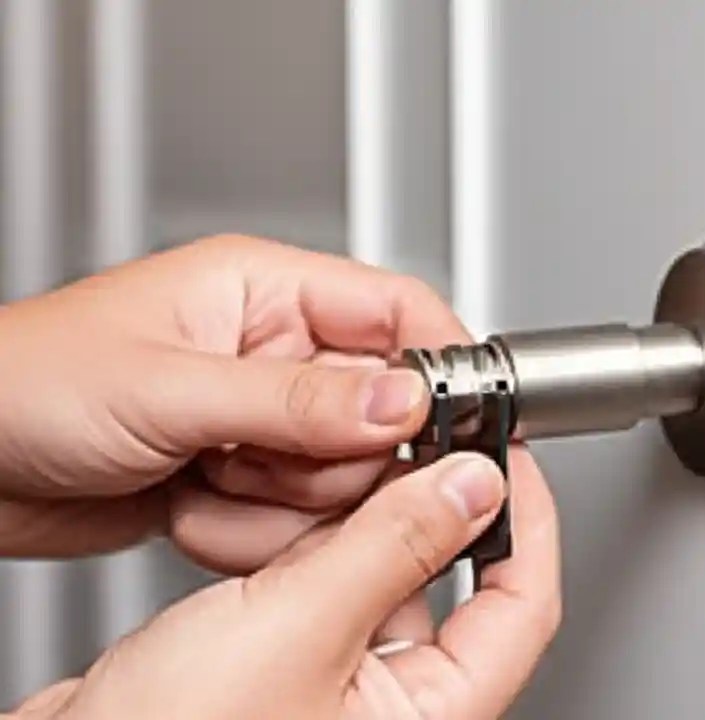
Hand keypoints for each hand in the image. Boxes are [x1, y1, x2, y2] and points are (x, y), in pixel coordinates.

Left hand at [0, 235, 465, 568]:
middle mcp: (275, 353)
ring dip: (281, 500)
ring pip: (345, 478)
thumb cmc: (26, 384)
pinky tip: (193, 504)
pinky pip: (297, 518)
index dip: (438, 367)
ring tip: (209, 477)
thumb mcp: (172, 389)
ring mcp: (261, 419)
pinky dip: (251, 529)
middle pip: (385, 414)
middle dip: (332, 460)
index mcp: (267, 290)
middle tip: (268, 460)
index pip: (399, 312)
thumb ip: (300, 400)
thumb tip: (405, 401)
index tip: (453, 424)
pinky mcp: (243, 475)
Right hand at [9, 450, 561, 719]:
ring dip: (369, 521)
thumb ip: (396, 548)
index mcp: (430, 715)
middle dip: (435, 508)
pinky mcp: (283, 671)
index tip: (508, 454)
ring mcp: (338, 691)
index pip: (524, 604)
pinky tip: (292, 513)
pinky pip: (327, 592)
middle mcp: (393, 709)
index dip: (526, 520)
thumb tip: (474, 486)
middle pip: (455, 585)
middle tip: (423, 440)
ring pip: (386, 581)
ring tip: (349, 468)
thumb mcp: (299, 625)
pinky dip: (317, 547)